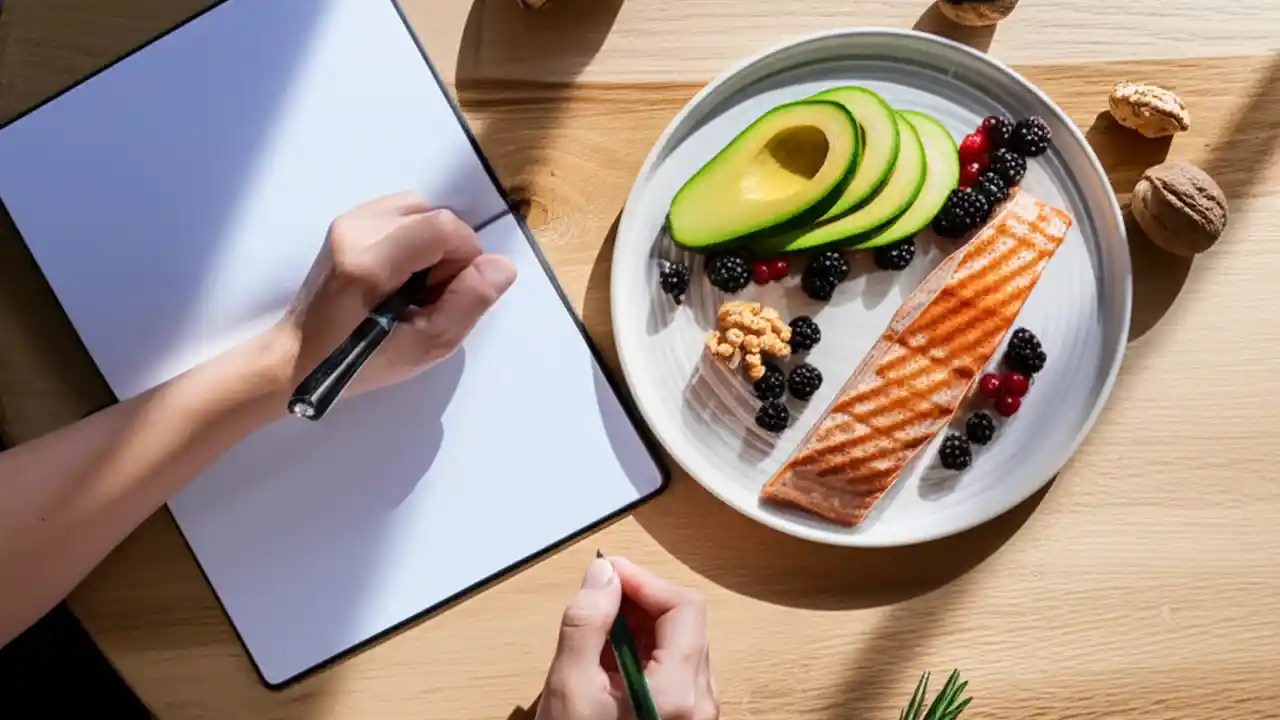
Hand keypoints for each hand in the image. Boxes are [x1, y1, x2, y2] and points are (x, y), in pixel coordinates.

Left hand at [280, 193, 515, 393]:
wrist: (297, 356)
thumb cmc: (358, 363)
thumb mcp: (424, 347)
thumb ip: (468, 304)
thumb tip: (502, 265)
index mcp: (369, 263)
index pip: (443, 226)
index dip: (465, 256)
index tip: (450, 292)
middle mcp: (355, 229)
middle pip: (435, 215)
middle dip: (448, 253)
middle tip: (427, 296)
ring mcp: (347, 221)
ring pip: (420, 210)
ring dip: (431, 245)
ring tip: (413, 285)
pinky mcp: (346, 222)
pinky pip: (402, 213)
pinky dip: (413, 239)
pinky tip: (398, 274)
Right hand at [535, 557, 718, 719]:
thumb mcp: (569, 688)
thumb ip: (586, 623)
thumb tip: (603, 575)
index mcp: (679, 694)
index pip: (683, 607)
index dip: (644, 581)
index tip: (609, 571)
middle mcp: (699, 706)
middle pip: (686, 624)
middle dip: (641, 601)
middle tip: (600, 593)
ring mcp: (696, 717)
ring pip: (681, 645)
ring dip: (641, 626)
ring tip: (596, 630)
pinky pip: (674, 671)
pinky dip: (644, 653)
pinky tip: (606, 660)